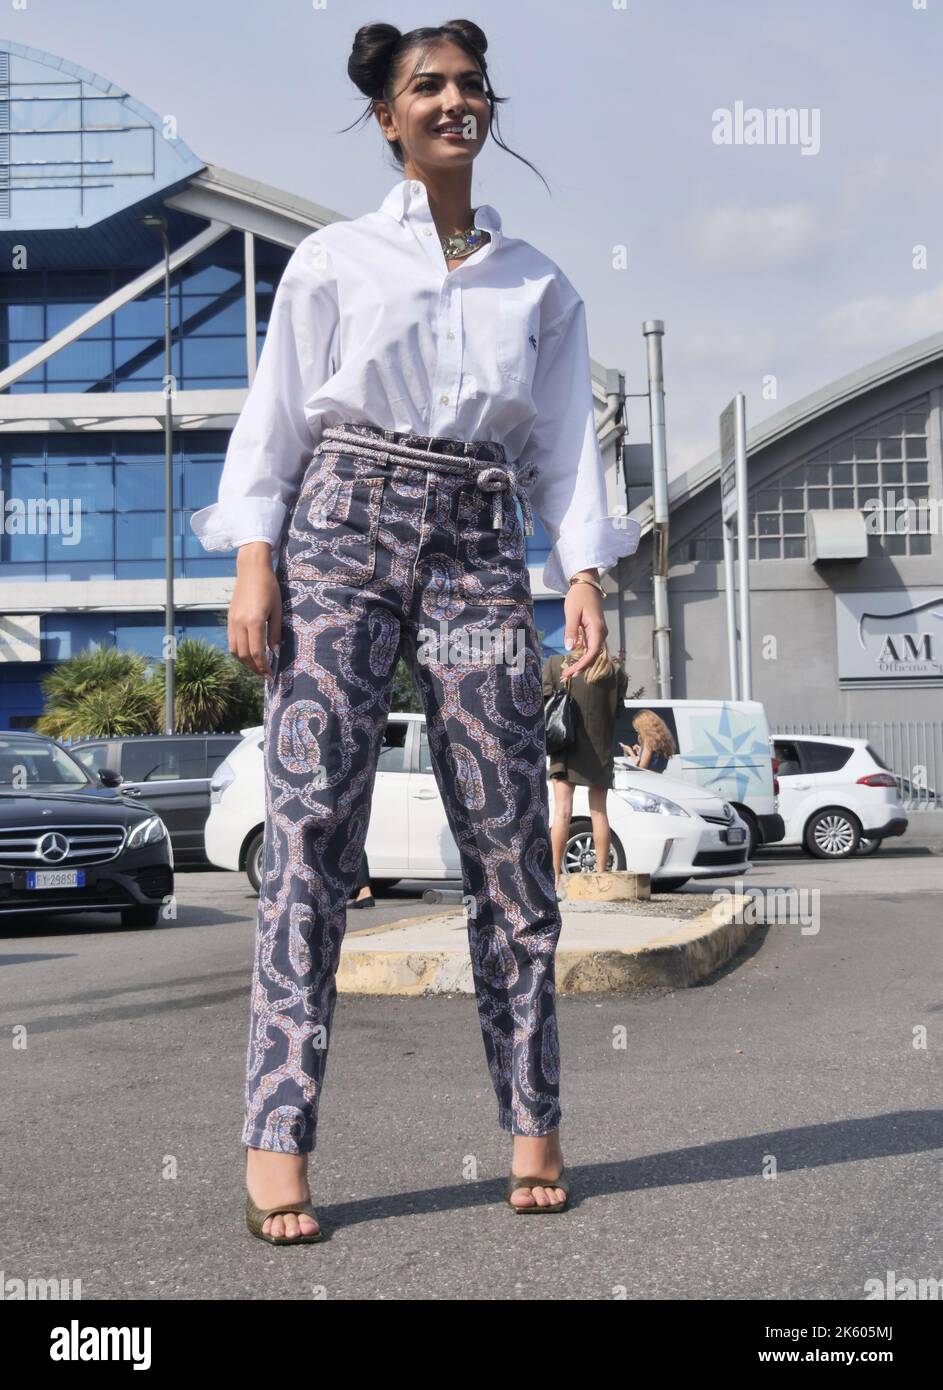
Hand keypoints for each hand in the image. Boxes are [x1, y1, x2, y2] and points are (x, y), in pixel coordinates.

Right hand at [229, 542, 281, 678]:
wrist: (252, 569)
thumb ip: (275, 632)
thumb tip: (275, 652)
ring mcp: (232, 621)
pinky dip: (239, 652)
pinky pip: (231, 641)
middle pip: (244, 655)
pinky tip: (248, 654)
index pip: (257, 652)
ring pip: (235, 651)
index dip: (263, 667)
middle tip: (265, 675)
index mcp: (254, 621)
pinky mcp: (230, 619)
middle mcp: (240, 623)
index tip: (270, 675)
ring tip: (257, 666)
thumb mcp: (278, 610)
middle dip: (254, 668)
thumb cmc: (269, 587)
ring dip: (245, 662)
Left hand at [559, 583, 606, 680]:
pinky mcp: (594, 632)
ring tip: (568, 673)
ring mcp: (599, 633)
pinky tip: (574, 664)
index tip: (572, 672)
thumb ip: (571, 631)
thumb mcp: (572, 613)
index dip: (583, 664)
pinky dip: (582, 657)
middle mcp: (601, 633)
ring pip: (592, 653)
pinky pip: (590, 648)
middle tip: (565, 676)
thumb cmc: (578, 597)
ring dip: (581, 664)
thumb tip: (570, 649)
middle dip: (580, 668)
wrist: (586, 584)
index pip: (593, 652)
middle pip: (593, 656)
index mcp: (597, 628)